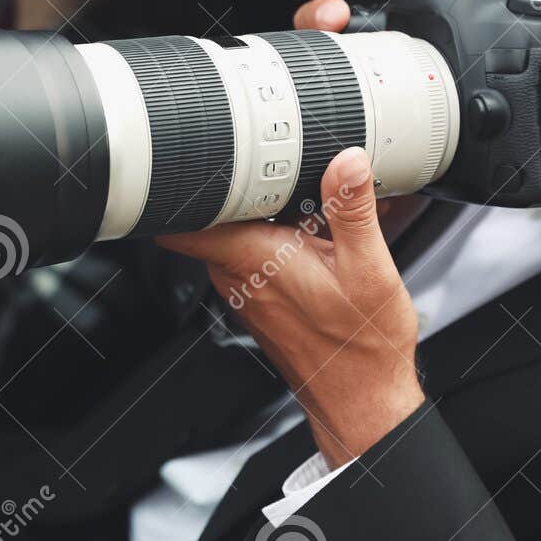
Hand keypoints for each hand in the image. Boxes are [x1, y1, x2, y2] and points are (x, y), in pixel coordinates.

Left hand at [156, 0, 426, 467]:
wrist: (363, 400)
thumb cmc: (361, 349)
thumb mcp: (371, 269)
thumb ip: (353, 209)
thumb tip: (347, 159)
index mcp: (250, 258)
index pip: (178, 216)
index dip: (169, 179)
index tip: (175, 145)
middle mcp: (236, 274)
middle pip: (206, 212)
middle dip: (223, 177)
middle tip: (246, 140)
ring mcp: (245, 287)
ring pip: (228, 230)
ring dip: (249, 203)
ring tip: (283, 176)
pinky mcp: (261, 297)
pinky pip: (249, 249)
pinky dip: (266, 229)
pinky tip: (302, 222)